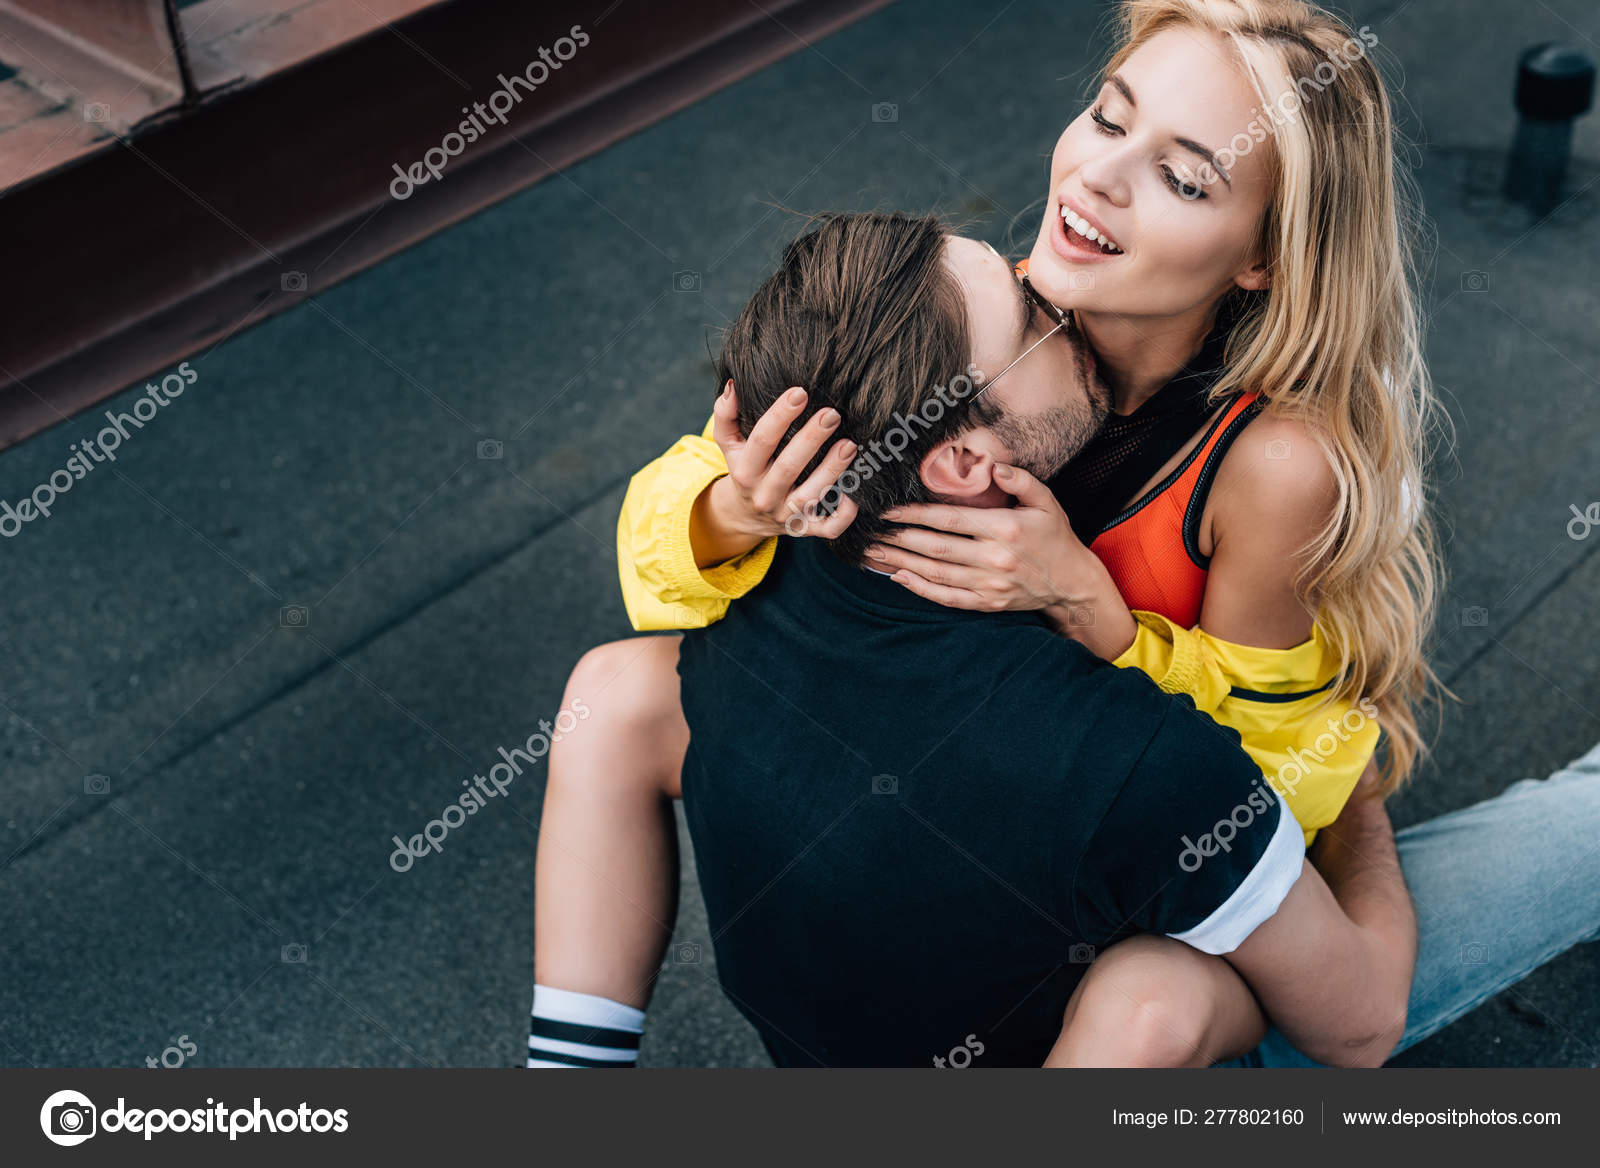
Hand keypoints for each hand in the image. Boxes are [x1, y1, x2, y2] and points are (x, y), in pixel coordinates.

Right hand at [705, 381, 859, 541]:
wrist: (744, 516)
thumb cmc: (743, 468)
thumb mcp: (728, 444)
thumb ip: (725, 415)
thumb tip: (734, 386)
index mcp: (745, 471)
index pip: (762, 441)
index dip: (780, 416)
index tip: (800, 392)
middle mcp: (764, 496)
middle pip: (788, 467)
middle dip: (811, 439)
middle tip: (832, 414)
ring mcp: (785, 515)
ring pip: (810, 495)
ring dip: (832, 470)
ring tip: (850, 444)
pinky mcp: (804, 528)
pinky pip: (827, 529)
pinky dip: (843, 516)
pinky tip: (854, 493)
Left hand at [867, 463, 1137, 656]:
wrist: (1073, 583)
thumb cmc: (1055, 536)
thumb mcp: (1046, 501)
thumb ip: (1021, 480)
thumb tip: (993, 467)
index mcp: (1006, 529)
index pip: (950, 521)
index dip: (915, 515)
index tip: (888, 510)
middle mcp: (995, 559)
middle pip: (936, 548)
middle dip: (899, 538)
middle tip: (868, 531)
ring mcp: (990, 585)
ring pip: (936, 573)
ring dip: (901, 563)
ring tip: (873, 553)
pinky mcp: (988, 603)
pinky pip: (948, 598)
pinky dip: (921, 589)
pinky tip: (898, 578)